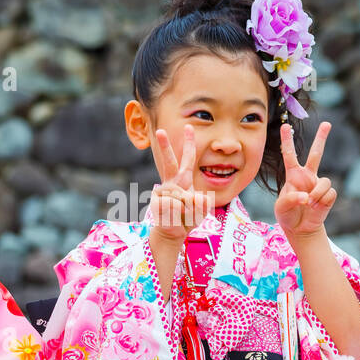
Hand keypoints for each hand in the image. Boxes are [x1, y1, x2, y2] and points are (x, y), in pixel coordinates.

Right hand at [150, 124, 211, 243]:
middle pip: (169, 162)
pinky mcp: (156, 201)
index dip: (189, 143)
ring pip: (181, 195)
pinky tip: (174, 217)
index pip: (187, 159)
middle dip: (165, 146)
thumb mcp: (202, 210)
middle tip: (160, 130)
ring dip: (188, 209)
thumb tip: (192, 197)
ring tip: (183, 215)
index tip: (188, 126)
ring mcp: (162, 191)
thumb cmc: (187, 219)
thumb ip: (202, 202)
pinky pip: (175, 204)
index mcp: (183, 180)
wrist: (172, 233)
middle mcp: (171, 183)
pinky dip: (179, 213)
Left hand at [275, 121, 336, 239]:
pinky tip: (316, 207)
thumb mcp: (281, 208)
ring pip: (325, 181)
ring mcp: (318, 184)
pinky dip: (321, 202)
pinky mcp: (328, 195)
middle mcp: (307, 176)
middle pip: (316, 153)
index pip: (289, 154)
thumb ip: (291, 199)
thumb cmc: (287, 215)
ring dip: (317, 194)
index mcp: (293, 175)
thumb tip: (307, 196)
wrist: (301, 229)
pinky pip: (329, 193)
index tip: (286, 126)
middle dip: (322, 138)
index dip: (287, 140)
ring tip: (309, 204)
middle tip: (327, 123)